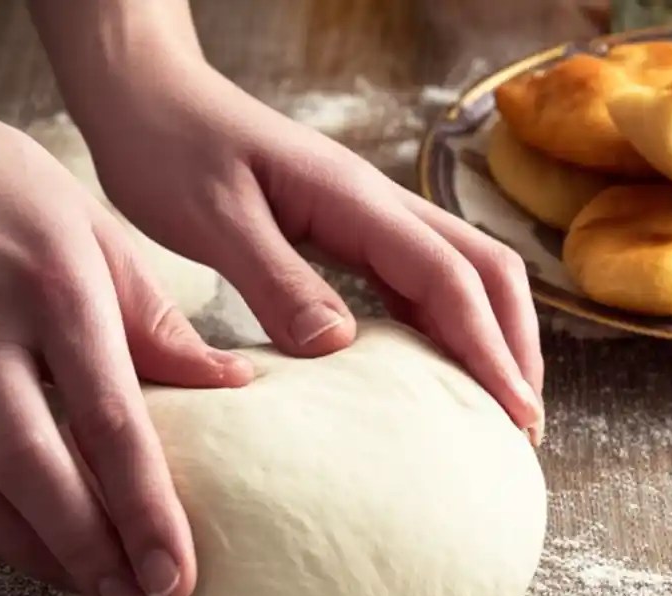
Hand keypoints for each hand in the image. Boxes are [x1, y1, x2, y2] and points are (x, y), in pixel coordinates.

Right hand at [0, 102, 250, 595]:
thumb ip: (162, 323)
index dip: (146, 507)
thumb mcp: (103, 235)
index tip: (177, 570)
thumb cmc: (10, 189)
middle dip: (88, 551)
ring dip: (24, 551)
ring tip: (81, 582)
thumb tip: (233, 387)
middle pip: (32, 471)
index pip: (110, 421)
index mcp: (54, 293)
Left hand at [66, 61, 546, 442]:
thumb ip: (277, 281)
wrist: (148, 97)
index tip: (514, 412)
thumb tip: (340, 348)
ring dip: (487, 336)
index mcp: (354, 198)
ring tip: (494, 407)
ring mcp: (368, 215)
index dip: (488, 347)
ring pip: (460, 274)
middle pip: (484, 268)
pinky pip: (416, 281)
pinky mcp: (347, 230)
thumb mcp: (214, 220)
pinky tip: (434, 371)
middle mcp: (377, 203)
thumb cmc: (169, 149)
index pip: (449, 276)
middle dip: (514, 344)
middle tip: (523, 422)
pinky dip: (442, 328)